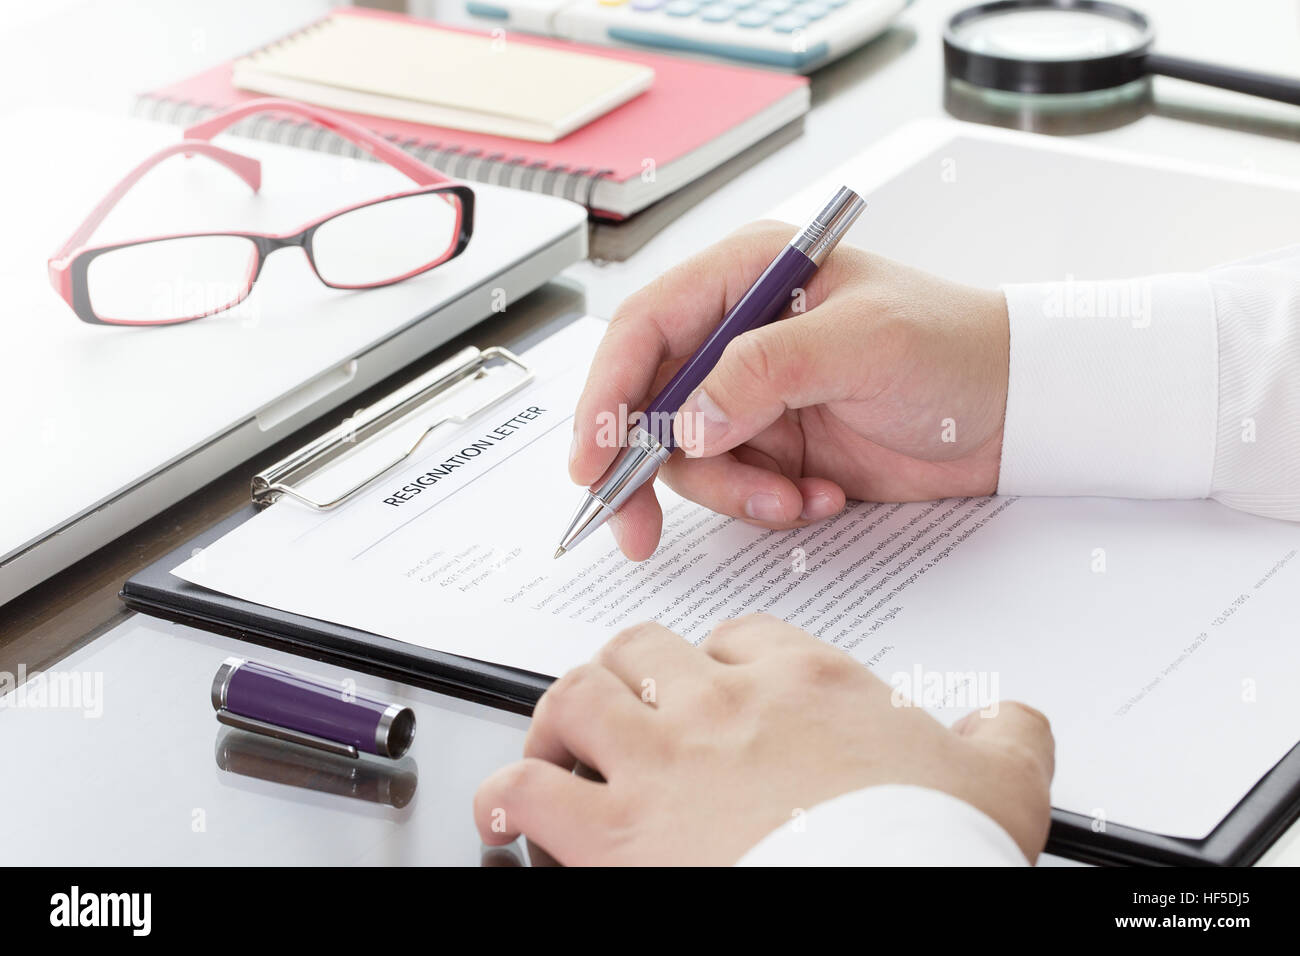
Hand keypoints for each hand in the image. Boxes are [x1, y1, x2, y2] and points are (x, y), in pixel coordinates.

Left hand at [474, 614, 1053, 865]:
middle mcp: (722, 704)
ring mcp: (662, 761)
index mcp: (803, 681)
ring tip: (562, 740)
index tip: (719, 683)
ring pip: (578, 694)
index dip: (720, 658)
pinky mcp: (616, 831)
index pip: (740, 635)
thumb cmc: (927, 849)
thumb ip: (1004, 735)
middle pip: (646, 648)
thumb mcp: (1000, 780)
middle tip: (631, 703)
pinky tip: (507, 806)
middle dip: (631, 671)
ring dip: (561, 718)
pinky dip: (508, 794)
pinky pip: (529, 790)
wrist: (887, 901)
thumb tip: (1014, 721)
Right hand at [570, 221, 1009, 559]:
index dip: (605, 394)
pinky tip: (822, 498)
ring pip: (689, 458)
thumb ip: (766, 371)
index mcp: (747, 277)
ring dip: (732, 494)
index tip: (590, 460)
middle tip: (635, 531)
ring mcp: (754, 395)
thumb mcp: (862, 342)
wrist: (1016, 413)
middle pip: (647, 402)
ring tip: (794, 500)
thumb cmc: (955, 347)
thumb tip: (685, 422)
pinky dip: (768, 506)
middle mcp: (738, 334)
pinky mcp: (776, 445)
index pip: (645, 329)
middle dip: (642, 469)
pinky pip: (736, 487)